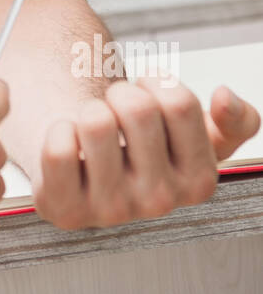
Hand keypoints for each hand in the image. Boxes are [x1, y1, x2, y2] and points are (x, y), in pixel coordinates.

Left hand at [32, 75, 260, 229]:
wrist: (90, 166)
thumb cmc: (142, 145)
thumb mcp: (198, 134)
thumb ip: (235, 120)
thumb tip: (224, 97)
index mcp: (199, 182)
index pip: (179, 102)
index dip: (156, 83)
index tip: (149, 95)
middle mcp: (159, 203)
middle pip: (136, 107)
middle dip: (120, 94)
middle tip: (116, 112)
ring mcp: (111, 211)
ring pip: (95, 122)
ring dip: (90, 110)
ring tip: (93, 131)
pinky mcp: (66, 210)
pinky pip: (58, 148)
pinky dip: (58, 132)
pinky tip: (69, 146)